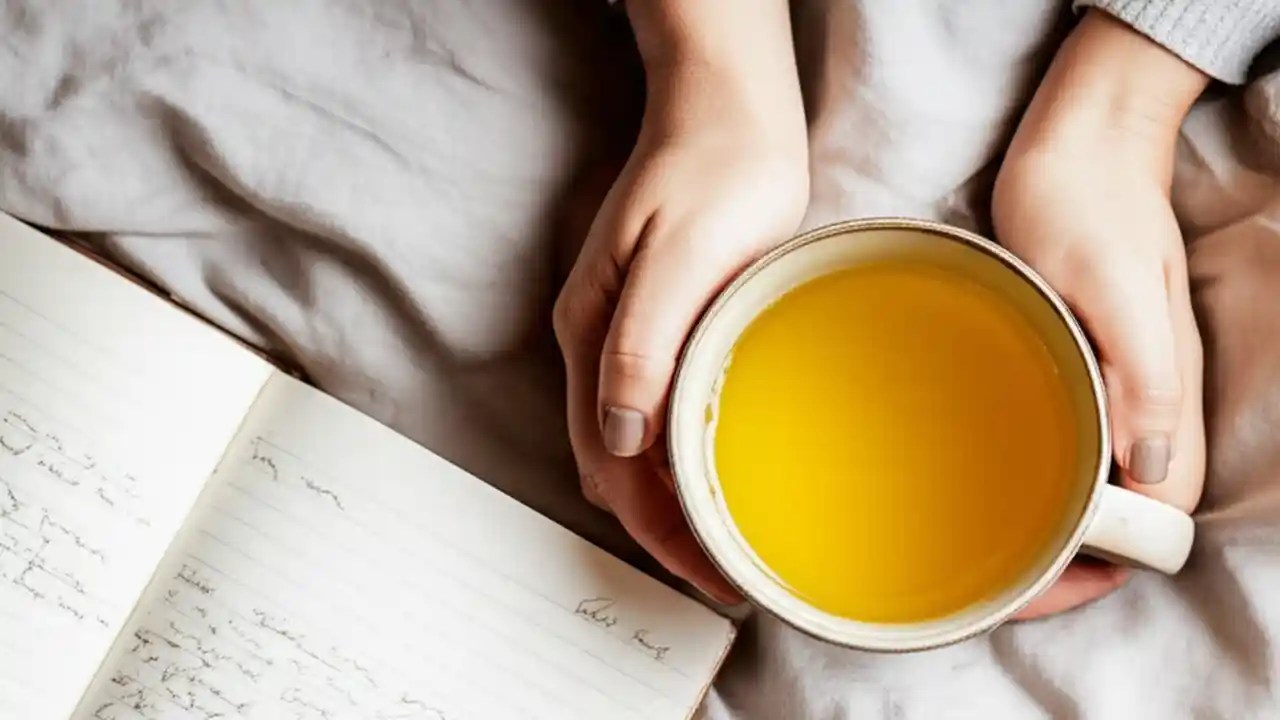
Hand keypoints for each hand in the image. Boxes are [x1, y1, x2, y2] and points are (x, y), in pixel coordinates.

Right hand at [554, 0, 806, 601]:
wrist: (727, 116)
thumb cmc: (712, 175)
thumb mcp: (677, 256)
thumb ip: (642, 344)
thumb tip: (623, 437)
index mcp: (591, 335)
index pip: (611, 463)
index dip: (657, 529)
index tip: (711, 573)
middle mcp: (598, 347)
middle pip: (617, 469)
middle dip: (663, 532)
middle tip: (730, 575)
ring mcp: (625, 339)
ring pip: (636, 450)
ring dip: (673, 504)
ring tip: (728, 542)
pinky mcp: (660, 329)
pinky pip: (661, 416)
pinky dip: (684, 462)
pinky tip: (721, 473)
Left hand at [994, 12, 1207, 618]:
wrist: (1082, 141)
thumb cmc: (1085, 201)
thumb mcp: (1104, 283)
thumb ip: (1140, 373)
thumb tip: (1148, 469)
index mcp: (1158, 392)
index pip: (1153, 518)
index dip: (1098, 567)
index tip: (1030, 582)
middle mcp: (1145, 399)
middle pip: (1125, 517)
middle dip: (1067, 561)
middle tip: (989, 576)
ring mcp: (1117, 382)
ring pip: (1100, 484)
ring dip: (1051, 523)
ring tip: (982, 542)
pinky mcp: (1087, 362)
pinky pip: (1078, 439)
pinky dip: (1043, 473)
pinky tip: (994, 475)